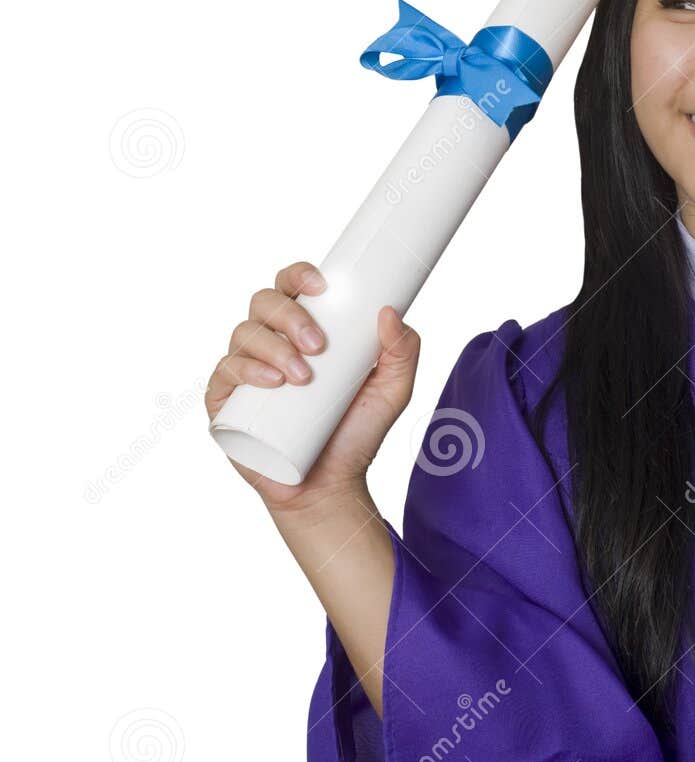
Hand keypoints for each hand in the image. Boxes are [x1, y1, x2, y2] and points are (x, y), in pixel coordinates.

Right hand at [205, 259, 420, 514]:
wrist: (331, 486)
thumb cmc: (356, 434)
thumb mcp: (392, 392)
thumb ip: (403, 352)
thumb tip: (391, 312)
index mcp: (303, 329)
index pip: (292, 286)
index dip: (299, 274)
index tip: (322, 287)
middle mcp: (270, 343)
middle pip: (265, 302)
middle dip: (290, 315)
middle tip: (318, 345)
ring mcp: (245, 371)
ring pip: (245, 334)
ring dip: (273, 346)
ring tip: (302, 377)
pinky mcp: (225, 403)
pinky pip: (225, 372)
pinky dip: (246, 370)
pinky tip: (271, 381)